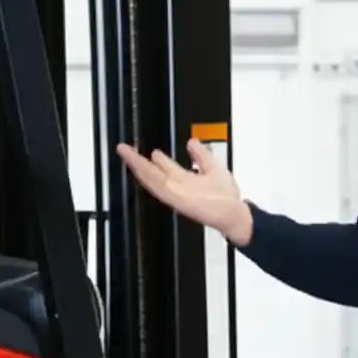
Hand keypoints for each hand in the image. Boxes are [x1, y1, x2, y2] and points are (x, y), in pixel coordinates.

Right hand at [116, 138, 252, 245]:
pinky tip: (142, 170)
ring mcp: (177, 194)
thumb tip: (192, 141)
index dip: (150, 158)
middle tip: (123, 149)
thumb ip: (202, 155)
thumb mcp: (214, 168)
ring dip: (139, 167)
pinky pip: (161, 188)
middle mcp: (178, 188)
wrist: (234, 216)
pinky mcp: (179, 200)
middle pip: (152, 173)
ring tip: (127, 155)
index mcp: (184, 181)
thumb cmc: (226, 198)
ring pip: (153, 179)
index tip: (138, 149)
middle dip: (137, 161)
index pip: (162, 167)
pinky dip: (150, 179)